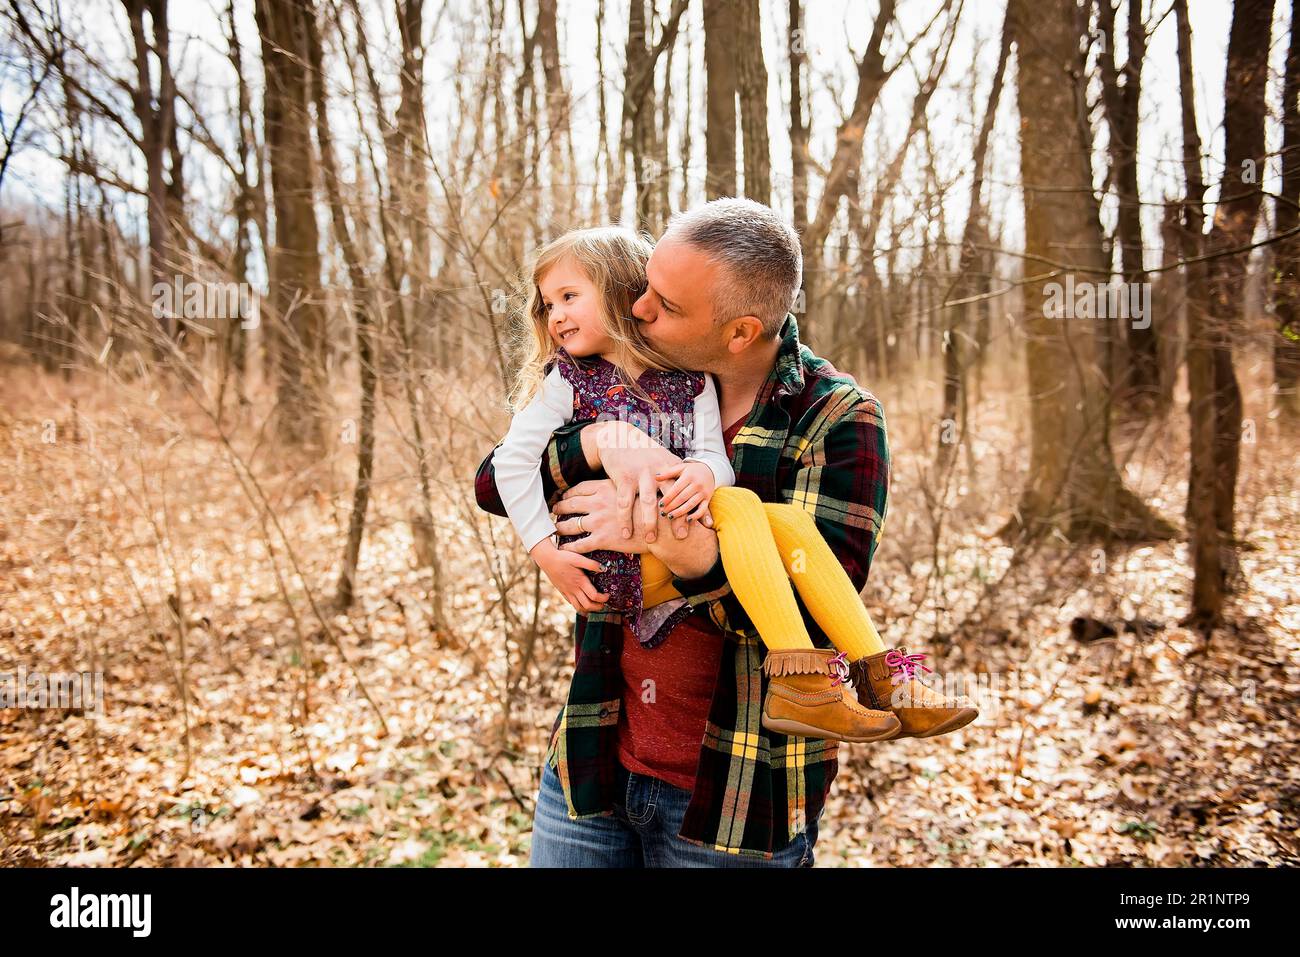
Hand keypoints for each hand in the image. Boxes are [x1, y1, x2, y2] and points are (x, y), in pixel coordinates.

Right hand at [530, 538, 608, 612]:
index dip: (603, 598)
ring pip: (578, 607)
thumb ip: (591, 564)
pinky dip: (579, 606)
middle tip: (604, 603)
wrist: (547, 560)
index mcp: (580, 581)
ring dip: (588, 609)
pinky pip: (571, 603)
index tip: (608, 595)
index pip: (594, 596)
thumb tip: (604, 569)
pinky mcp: (562, 592)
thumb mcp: (578, 558)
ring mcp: (567, 592)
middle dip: (598, 607)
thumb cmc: (563, 557)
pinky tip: (583, 602)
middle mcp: (574, 589)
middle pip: (587, 606)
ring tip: (595, 605)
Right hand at [590, 421, 685, 544]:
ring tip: (651, 540)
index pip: (688, 491)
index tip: (704, 526)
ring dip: (650, 523)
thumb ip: (678, 478)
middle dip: (677, 518)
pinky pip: (624, 503)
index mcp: (671, 468)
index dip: (696, 507)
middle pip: (672, 498)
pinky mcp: (623, 478)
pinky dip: (625, 520)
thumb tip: (692, 491)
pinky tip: (626, 533)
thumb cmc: (645, 454)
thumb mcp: (664, 460)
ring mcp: (640, 474)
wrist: (619, 436)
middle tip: (682, 536)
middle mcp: (658, 471)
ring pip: (648, 503)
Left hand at [654, 461, 714, 521]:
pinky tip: (687, 520)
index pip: (676, 489)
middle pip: (682, 498)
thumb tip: (656, 477)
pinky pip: (703, 509)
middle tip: (663, 513)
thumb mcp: (680, 468)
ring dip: (680, 512)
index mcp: (688, 476)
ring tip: (670, 517)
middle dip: (672, 506)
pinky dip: (696, 516)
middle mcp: (697, 484)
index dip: (668, 497)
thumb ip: (668, 472)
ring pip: (691, 504)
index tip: (660, 504)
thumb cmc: (691, 471)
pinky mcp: (708, 499)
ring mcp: (703, 492)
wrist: (710, 471)